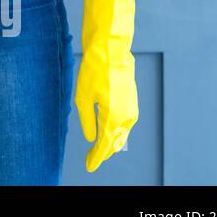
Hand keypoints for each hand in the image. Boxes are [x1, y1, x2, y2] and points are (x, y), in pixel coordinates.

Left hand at [74, 0, 138, 171]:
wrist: (111, 50)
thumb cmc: (94, 71)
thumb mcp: (83, 96)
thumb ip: (87, 120)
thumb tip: (91, 137)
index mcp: (113, 117)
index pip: (104, 145)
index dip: (96, 158)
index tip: (89, 166)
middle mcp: (126, 117)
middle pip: (115, 143)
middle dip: (103, 153)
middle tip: (91, 161)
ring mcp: (132, 110)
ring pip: (122, 134)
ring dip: (111, 143)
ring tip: (100, 151)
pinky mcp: (133, 102)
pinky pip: (126, 124)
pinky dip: (117, 132)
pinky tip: (110, 133)